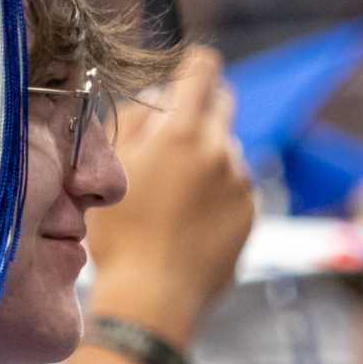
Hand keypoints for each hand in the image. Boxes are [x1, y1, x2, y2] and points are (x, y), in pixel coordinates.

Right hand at [84, 47, 252, 347]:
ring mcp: (240, 183)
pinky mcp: (251, 213)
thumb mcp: (111, 168)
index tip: (186, 73)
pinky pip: (236, 185)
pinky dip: (218, 191)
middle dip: (201, 109)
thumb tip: (156, 96)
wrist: (151, 297)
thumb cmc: (120, 234)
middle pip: (222, 104)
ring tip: (174, 194)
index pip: (203, 71)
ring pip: (227, 149)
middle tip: (175, 134)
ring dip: (207, 156)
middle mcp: (220, 151)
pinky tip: (190, 218)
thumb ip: (135, 119)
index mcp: (182, 132)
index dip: (193, 66)